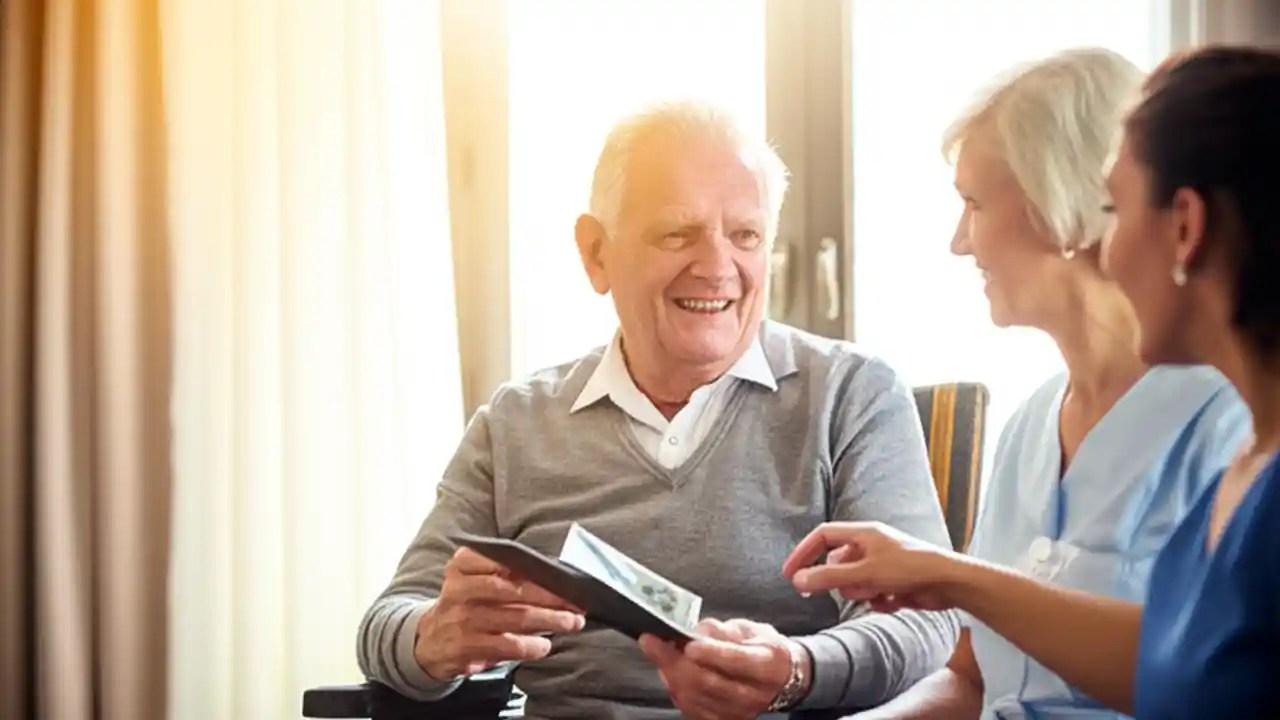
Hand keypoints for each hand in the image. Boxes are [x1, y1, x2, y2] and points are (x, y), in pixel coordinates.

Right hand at [414, 547, 584, 679]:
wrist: (428, 641)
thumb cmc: (464, 604)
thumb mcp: (472, 580)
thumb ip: (504, 573)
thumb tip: (552, 574)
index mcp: (463, 565)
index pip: (502, 561)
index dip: (534, 569)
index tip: (560, 576)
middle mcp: (460, 589)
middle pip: (514, 590)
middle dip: (551, 597)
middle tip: (577, 602)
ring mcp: (463, 619)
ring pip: (515, 618)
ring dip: (550, 621)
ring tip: (572, 622)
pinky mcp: (467, 647)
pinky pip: (506, 645)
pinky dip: (530, 646)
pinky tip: (544, 645)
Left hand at [639, 619, 793, 719]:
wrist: (781, 678)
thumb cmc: (763, 649)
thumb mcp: (751, 630)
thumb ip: (724, 630)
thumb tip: (695, 632)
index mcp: (768, 664)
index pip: (737, 661)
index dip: (711, 653)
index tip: (688, 643)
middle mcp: (754, 694)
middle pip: (708, 682)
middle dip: (674, 661)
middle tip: (651, 641)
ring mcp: (738, 712)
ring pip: (694, 697)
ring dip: (669, 673)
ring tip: (656, 650)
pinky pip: (691, 708)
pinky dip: (674, 688)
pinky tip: (668, 671)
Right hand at [783, 521, 963, 612]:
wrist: (949, 583)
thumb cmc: (908, 568)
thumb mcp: (864, 574)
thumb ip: (828, 578)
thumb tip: (797, 580)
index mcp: (862, 533)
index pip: (822, 537)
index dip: (803, 553)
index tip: (790, 575)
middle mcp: (870, 545)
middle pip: (837, 564)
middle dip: (843, 582)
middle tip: (855, 589)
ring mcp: (881, 564)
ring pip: (853, 582)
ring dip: (863, 592)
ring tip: (881, 593)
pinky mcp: (892, 581)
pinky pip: (871, 594)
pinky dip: (878, 600)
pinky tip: (895, 600)